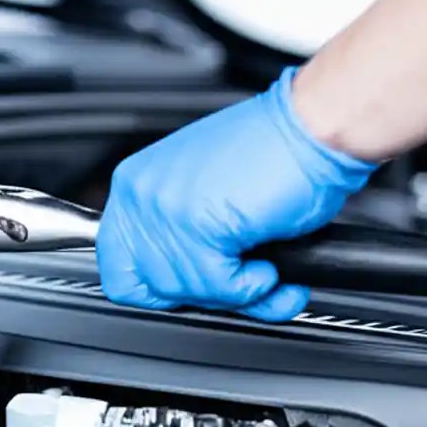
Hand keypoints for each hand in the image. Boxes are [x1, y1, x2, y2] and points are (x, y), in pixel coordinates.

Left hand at [95, 67, 377, 320]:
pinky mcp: (199, 224)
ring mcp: (166, 210)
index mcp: (135, 184)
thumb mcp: (203, 191)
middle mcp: (141, 195)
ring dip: (236, 294)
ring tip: (265, 274)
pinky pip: (220, 286)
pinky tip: (269, 268)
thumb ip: (177, 234)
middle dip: (203, 295)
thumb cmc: (273, 154)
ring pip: (186, 290)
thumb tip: (179, 281)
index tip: (192, 289)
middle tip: (237, 283)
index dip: (156, 289)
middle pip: (150, 286)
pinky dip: (254, 289)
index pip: (116, 267)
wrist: (311, 131)